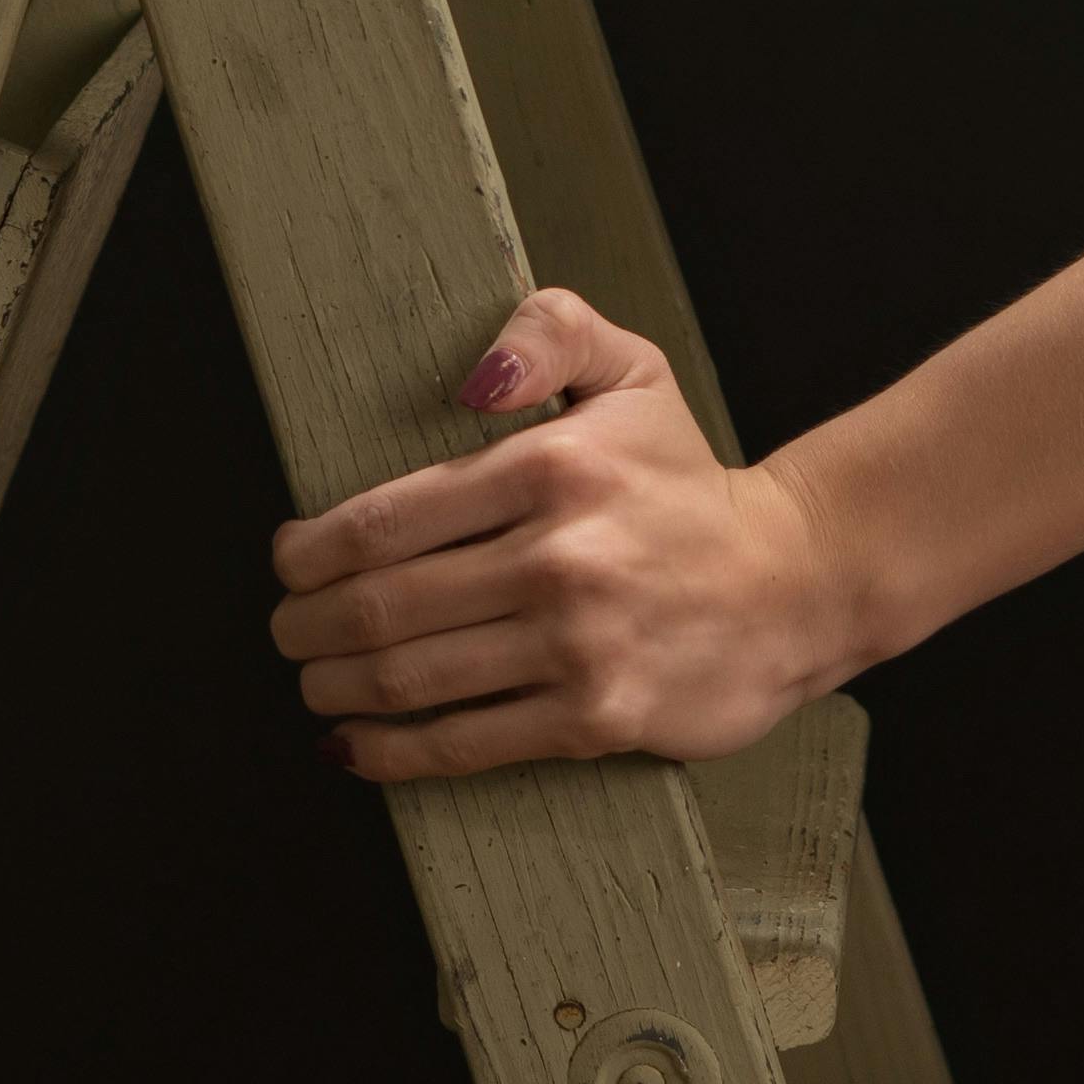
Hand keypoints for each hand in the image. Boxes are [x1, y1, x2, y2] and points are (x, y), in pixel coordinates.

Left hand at [270, 288, 852, 780]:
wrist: (795, 578)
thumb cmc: (689, 481)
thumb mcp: (633, 372)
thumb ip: (549, 332)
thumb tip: (473, 377)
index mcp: (554, 468)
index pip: (387, 517)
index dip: (310, 550)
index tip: (290, 561)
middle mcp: (560, 557)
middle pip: (382, 605)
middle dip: (307, 624)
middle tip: (288, 627)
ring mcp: (576, 644)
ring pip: (409, 677)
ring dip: (335, 686)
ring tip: (313, 679)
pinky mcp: (594, 718)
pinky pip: (463, 741)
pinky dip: (389, 751)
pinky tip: (354, 743)